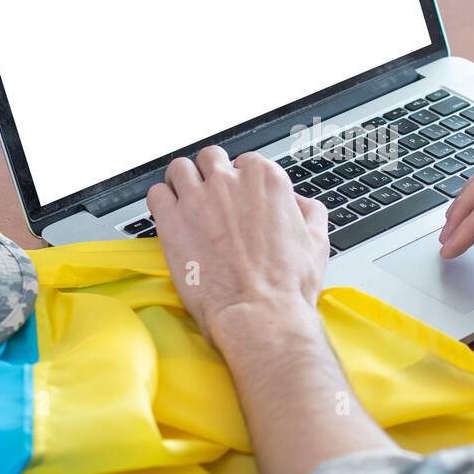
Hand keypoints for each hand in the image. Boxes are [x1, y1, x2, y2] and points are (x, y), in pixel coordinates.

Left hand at [147, 146, 329, 349]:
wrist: (260, 315)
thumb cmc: (286, 286)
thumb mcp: (317, 242)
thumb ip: (309, 211)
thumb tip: (298, 204)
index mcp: (265, 180)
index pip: (246, 161)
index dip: (241, 181)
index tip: (238, 197)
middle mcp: (230, 182)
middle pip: (210, 158)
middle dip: (211, 175)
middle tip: (211, 198)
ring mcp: (198, 198)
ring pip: (179, 168)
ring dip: (182, 182)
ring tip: (185, 201)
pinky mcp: (171, 221)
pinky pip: (155, 194)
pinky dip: (161, 201)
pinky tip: (169, 215)